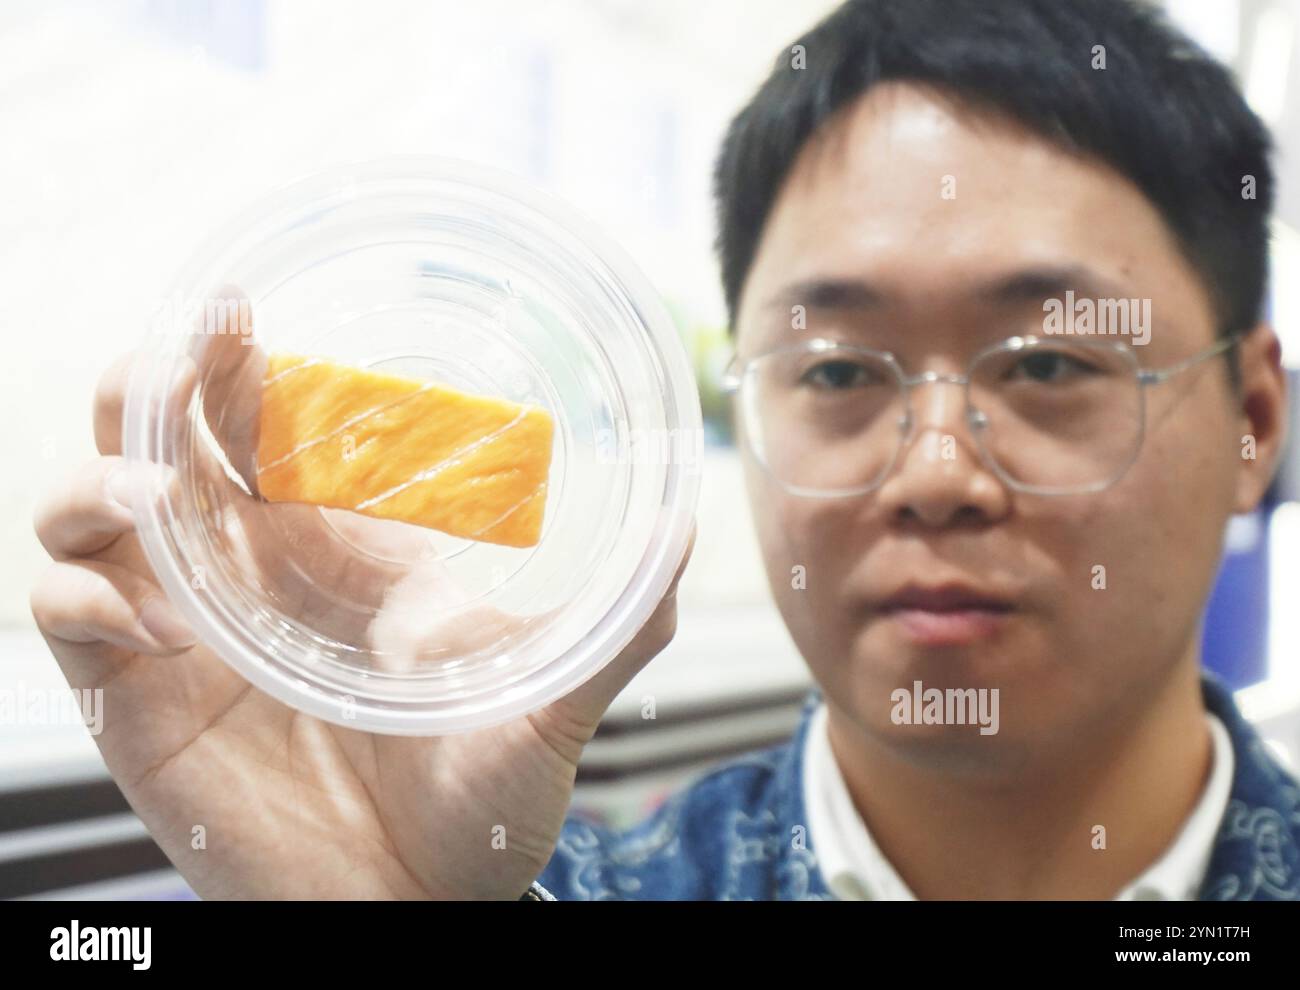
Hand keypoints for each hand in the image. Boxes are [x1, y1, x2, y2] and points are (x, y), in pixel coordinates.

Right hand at [30, 289, 694, 898]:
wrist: (422, 908)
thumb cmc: (478, 804)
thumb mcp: (548, 701)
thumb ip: (617, 625)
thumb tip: (682, 532)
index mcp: (335, 548)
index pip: (264, 427)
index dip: (241, 365)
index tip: (246, 314)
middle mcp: (248, 569)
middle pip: (157, 437)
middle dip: (155, 382)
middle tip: (190, 354)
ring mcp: (184, 627)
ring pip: (85, 510)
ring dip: (101, 479)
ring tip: (162, 498)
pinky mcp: (137, 699)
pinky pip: (65, 619)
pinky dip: (85, 600)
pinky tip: (161, 621)